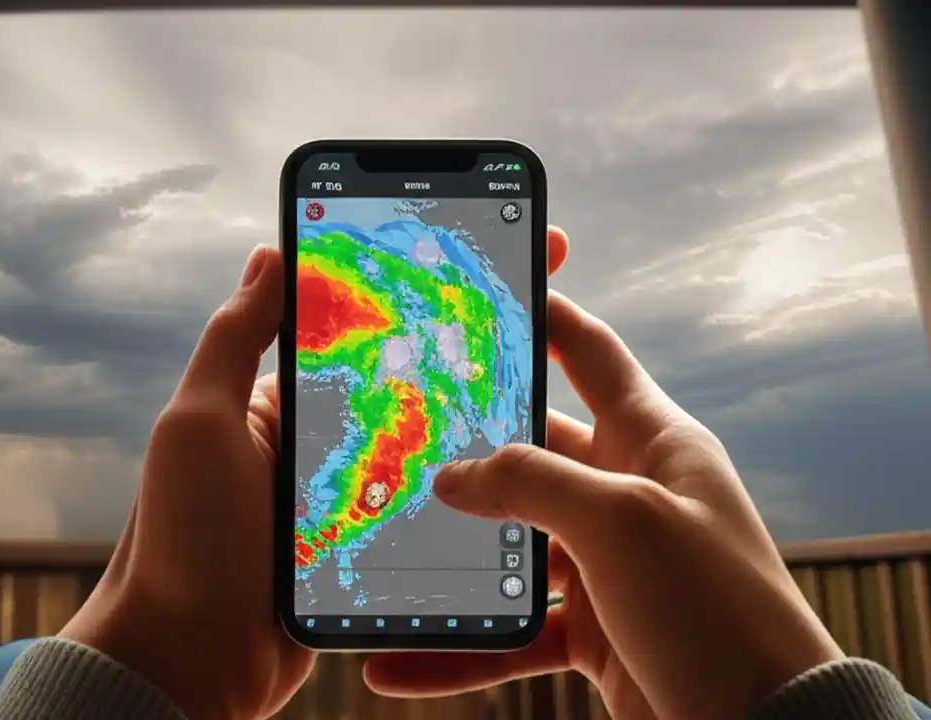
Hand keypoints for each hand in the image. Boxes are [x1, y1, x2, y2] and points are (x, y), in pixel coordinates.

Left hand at [61, 227, 571, 719]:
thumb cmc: (180, 542)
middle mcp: (316, 445)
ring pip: (425, 446)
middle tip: (537, 299)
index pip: (352, 325)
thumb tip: (268, 253)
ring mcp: (346, 500)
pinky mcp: (367, 554)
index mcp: (278, 403)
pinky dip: (464, 490)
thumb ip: (235, 341)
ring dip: (476, 416)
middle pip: (404, 381)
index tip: (474, 241)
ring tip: (543, 379)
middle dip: (465, 341)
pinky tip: (516, 470)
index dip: (408, 283)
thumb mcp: (198, 425)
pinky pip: (424, 511)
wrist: (186, 666)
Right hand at [364, 290, 844, 719]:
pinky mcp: (591, 631)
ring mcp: (607, 564)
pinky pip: (510, 630)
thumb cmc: (715, 608)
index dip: (546, 317)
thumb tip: (451, 476)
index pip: (592, 354)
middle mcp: (628, 494)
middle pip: (532, 449)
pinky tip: (399, 660)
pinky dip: (460, 648)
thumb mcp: (622, 520)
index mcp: (654, 441)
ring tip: (384, 546)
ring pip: (511, 544)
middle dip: (469, 444)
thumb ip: (530, 483)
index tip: (491, 292)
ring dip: (452, 554)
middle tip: (400, 429)